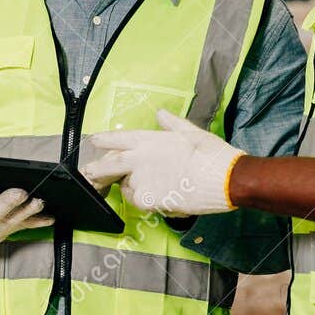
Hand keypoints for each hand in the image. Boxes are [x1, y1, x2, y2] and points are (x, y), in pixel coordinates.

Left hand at [81, 110, 245, 215]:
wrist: (225, 179)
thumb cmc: (211, 154)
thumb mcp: (191, 132)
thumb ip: (171, 124)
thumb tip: (160, 114)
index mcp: (149, 140)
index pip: (117, 138)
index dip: (103, 140)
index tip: (94, 141)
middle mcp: (140, 159)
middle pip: (108, 165)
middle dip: (96, 170)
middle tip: (89, 173)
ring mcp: (143, 181)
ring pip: (125, 185)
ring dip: (127, 184)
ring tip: (143, 184)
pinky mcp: (150, 200)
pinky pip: (137, 201)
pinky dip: (141, 199)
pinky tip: (153, 196)